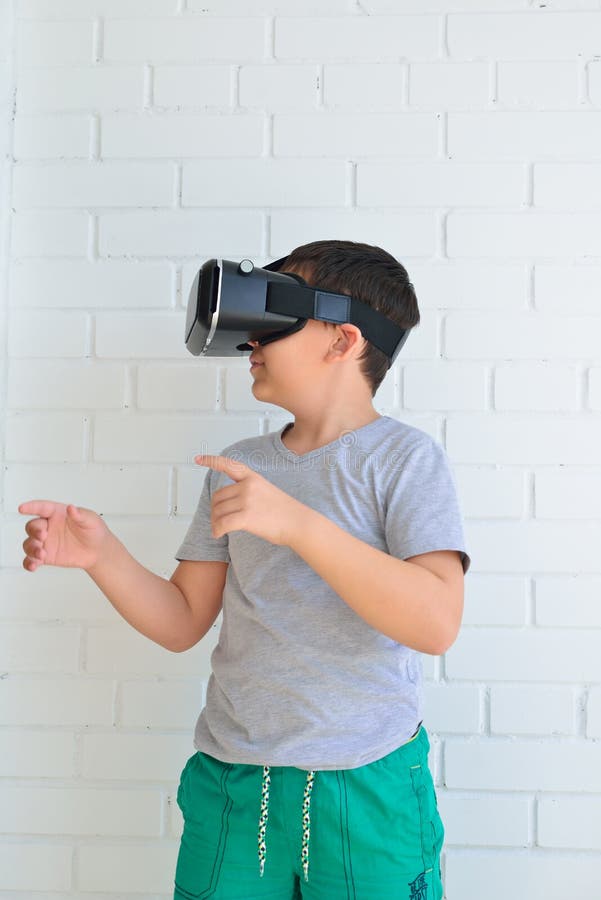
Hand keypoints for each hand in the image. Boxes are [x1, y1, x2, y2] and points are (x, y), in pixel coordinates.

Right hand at [18, 501, 111, 572]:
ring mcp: (45, 542)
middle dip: (34, 531)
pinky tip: (33, 566)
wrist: (98, 551)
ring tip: (42, 554)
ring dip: (31, 548)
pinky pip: (31, 559)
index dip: (31, 507)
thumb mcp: (91, 520)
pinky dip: (29, 563)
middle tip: (43, 536)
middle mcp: (48, 527)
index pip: (42, 508)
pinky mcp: (46, 556)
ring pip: (29, 543)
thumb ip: (80, 515)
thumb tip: (71, 508)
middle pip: (32, 526)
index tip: (22, 508)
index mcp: (57, 514)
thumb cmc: (94, 531)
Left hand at [195, 455, 309, 546]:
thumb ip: (248, 491)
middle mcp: (248, 486)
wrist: (299, 523)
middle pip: (218, 497)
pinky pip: (222, 524)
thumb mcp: (267, 491)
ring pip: (218, 511)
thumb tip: (226, 504)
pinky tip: (218, 535)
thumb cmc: (284, 511)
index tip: (198, 459)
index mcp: (253, 478)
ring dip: (215, 522)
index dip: (212, 461)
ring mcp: (247, 501)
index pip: (229, 465)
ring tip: (219, 530)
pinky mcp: (246, 517)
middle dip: (215, 510)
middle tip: (218, 521)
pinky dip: (217, 530)